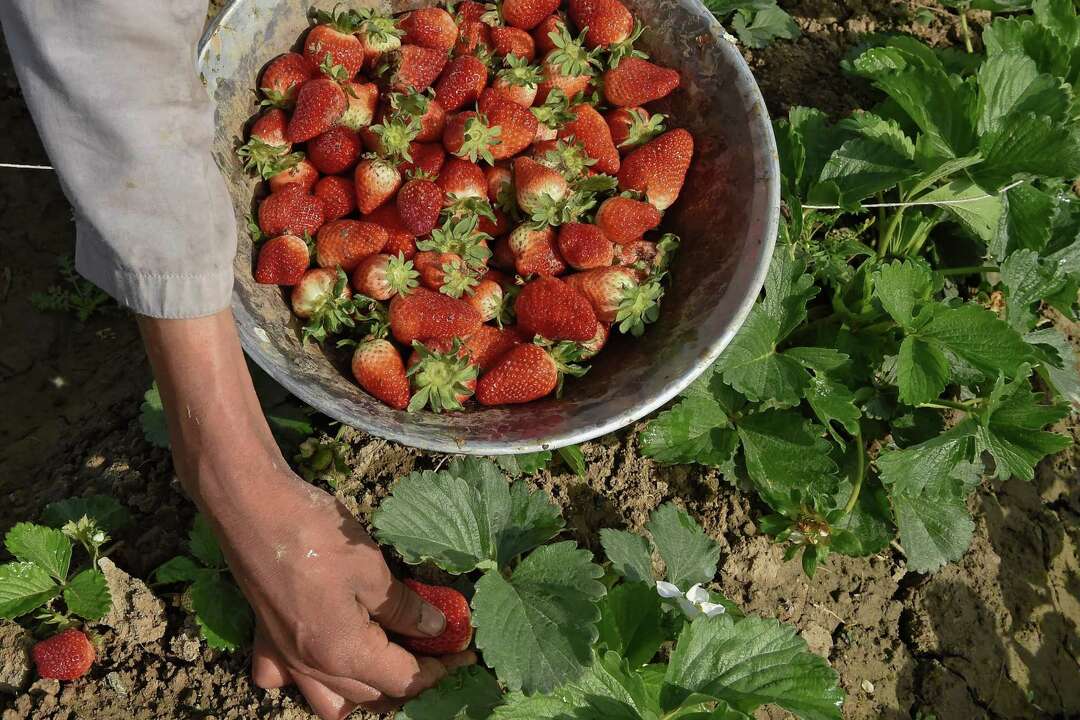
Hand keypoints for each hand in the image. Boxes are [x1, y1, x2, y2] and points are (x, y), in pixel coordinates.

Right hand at [221, 473, 473, 717]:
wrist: (250, 509)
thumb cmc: (315, 535)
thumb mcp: (372, 568)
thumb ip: (404, 607)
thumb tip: (436, 628)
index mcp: (345, 653)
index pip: (405, 680)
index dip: (441, 671)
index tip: (465, 657)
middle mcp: (313, 668)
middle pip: (372, 697)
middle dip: (410, 681)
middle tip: (437, 653)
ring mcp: (284, 658)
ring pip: (332, 701)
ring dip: (364, 692)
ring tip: (388, 662)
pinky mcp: (265, 640)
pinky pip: (288, 680)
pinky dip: (311, 680)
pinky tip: (324, 656)